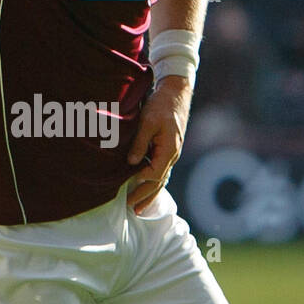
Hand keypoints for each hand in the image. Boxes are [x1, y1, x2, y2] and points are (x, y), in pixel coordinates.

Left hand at [126, 77, 192, 214]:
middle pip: (159, 182)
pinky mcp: (168, 149)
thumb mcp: (147, 122)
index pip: (154, 174)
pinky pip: (161, 170)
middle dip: (146, 197)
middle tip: (133, 210)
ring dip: (150, 194)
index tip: (127, 194)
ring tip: (140, 208)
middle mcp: (172, 155)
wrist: (176, 93)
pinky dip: (154, 183)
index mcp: (169, 150)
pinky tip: (147, 189)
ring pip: (161, 178)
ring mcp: (171, 153)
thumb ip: (140, 143)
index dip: (141, 186)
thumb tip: (131, 162)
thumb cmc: (161, 106)